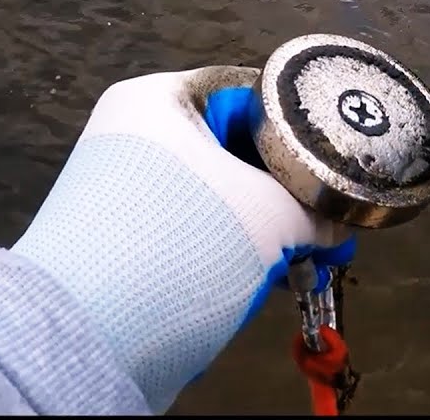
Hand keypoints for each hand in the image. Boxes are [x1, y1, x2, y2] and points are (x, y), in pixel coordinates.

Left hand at [11, 66, 352, 412]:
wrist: (89, 336)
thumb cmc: (178, 247)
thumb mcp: (270, 218)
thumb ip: (317, 210)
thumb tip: (339, 222)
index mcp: (157, 99)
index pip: (252, 93)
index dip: (303, 128)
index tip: (336, 166)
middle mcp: (135, 132)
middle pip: (239, 149)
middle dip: (288, 192)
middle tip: (328, 222)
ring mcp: (128, 186)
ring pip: (223, 196)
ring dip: (267, 228)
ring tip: (306, 259)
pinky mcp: (127, 236)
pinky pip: (198, 229)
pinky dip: (235, 249)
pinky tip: (272, 277)